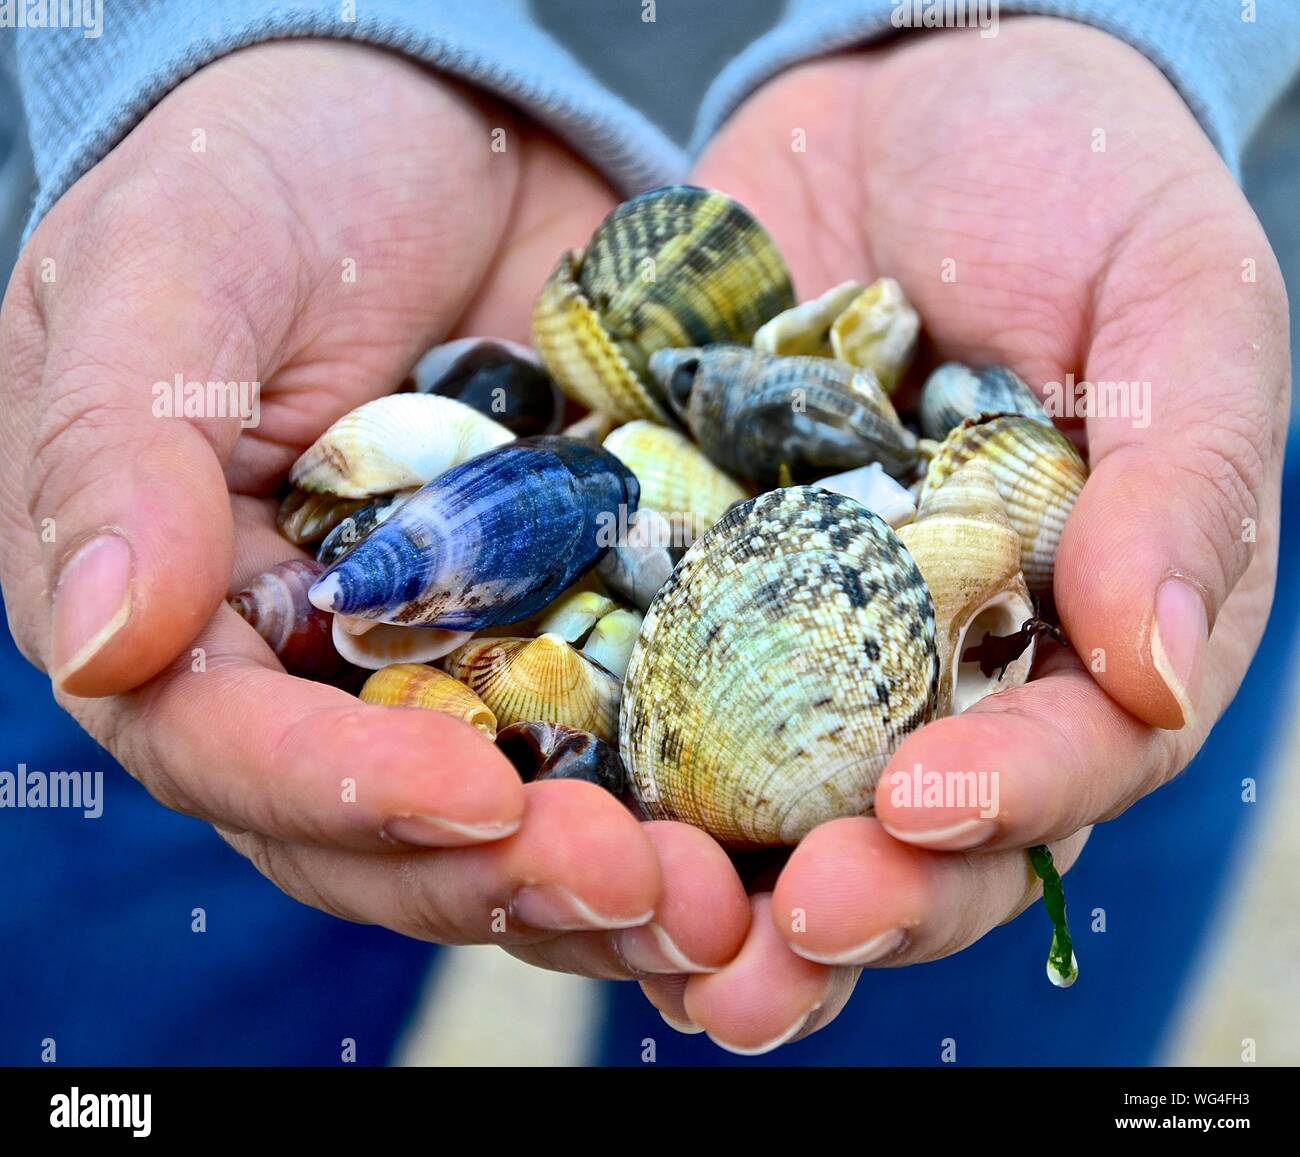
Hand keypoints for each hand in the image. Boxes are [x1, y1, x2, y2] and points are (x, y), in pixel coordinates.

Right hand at [0, 42, 749, 971]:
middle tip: (632, 889)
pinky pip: (619, 739)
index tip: (471, 794)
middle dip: (501, 874)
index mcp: (185, 611)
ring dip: (606, 882)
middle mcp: (314, 671)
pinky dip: (681, 801)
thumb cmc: (267, 172)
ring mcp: (454, 662)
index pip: (229, 747)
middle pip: (382, 831)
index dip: (340, 790)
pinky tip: (760, 840)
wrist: (439, 128)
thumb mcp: (173, 271)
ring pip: (509, 822)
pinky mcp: (573, 627)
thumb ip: (116, 450)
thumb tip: (105, 641)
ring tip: (716, 903)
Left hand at [640, 17, 1287, 1049]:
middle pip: (903, 836)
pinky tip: (545, 807)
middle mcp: (935, 663)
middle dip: (846, 908)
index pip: (1065, 761)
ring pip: (763, 805)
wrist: (906, 101)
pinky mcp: (683, 578)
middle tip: (772, 949)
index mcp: (1077, 628)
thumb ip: (1187, 474)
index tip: (917, 811)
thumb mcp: (1173, 299)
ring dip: (707, 887)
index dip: (1003, 808)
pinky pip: (638, 690)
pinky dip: (598, 761)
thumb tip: (1159, 664)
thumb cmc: (1075, 185)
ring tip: (647, 929)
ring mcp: (799, 633)